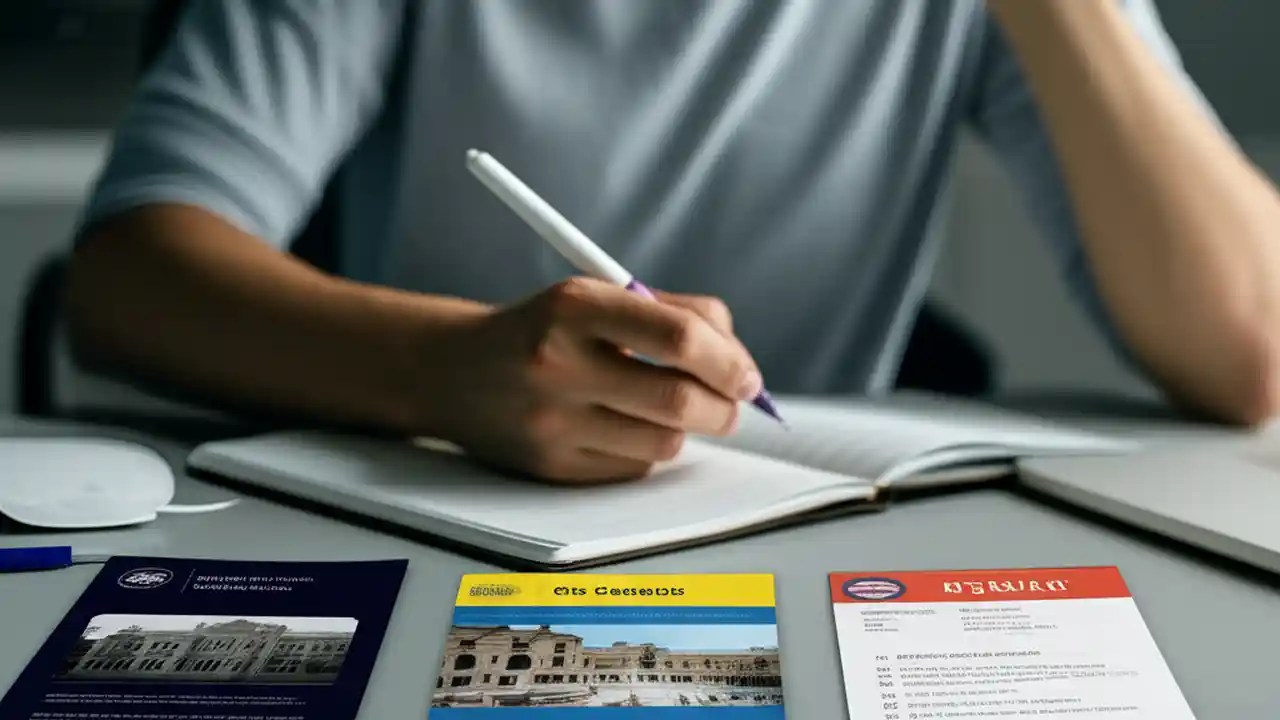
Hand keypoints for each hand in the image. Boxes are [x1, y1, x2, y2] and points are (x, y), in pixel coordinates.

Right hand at [417, 277, 762, 482]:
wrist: (453, 370)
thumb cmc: (545, 329)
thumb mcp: (596, 295)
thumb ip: (674, 313)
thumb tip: (739, 360)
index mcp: (574, 307)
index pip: (678, 337)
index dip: (728, 360)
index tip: (746, 374)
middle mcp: (558, 364)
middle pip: (678, 400)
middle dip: (723, 406)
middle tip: (732, 402)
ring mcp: (552, 422)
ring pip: (663, 442)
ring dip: (686, 429)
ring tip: (672, 409)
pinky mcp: (551, 466)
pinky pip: (633, 468)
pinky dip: (647, 449)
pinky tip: (625, 427)